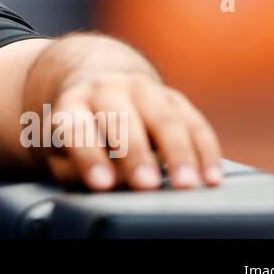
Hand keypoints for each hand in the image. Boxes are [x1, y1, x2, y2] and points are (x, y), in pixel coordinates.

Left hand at [42, 70, 223, 191]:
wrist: (98, 90)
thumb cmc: (80, 135)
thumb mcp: (63, 152)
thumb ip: (76, 168)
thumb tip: (109, 182)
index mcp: (72, 104)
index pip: (77, 128)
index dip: (89, 156)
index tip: (101, 183)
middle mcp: (106, 89)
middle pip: (122, 118)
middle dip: (135, 153)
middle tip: (145, 184)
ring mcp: (142, 89)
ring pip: (164, 119)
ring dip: (178, 153)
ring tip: (185, 184)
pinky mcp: (174, 98)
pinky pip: (195, 124)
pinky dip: (205, 151)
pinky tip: (210, 177)